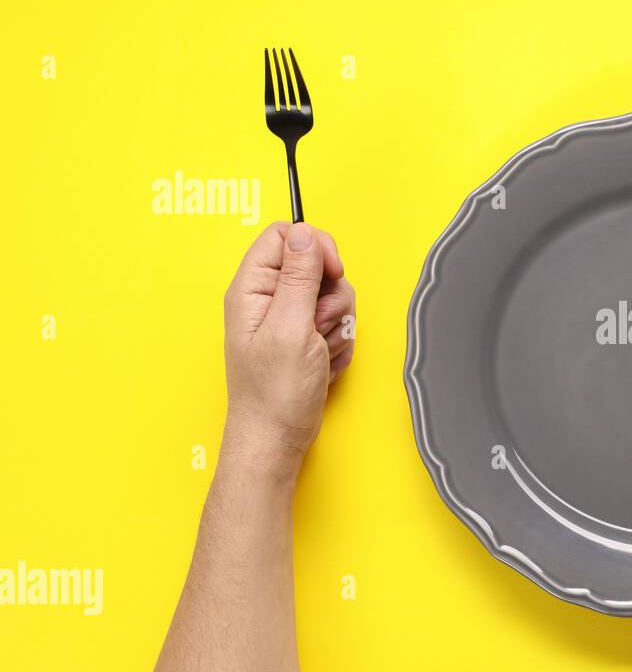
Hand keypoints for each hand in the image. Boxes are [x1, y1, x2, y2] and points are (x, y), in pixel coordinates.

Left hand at [222, 221, 355, 475]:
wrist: (278, 437)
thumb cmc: (274, 392)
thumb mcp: (289, 326)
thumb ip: (298, 276)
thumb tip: (305, 234)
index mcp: (253, 288)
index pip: (286, 236)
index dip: (315, 246)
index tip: (331, 271)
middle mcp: (268, 298)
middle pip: (317, 265)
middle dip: (332, 295)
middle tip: (318, 324)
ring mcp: (288, 318)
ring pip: (333, 295)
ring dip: (338, 323)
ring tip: (319, 350)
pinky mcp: (305, 337)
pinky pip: (337, 323)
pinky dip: (338, 343)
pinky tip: (323, 362)